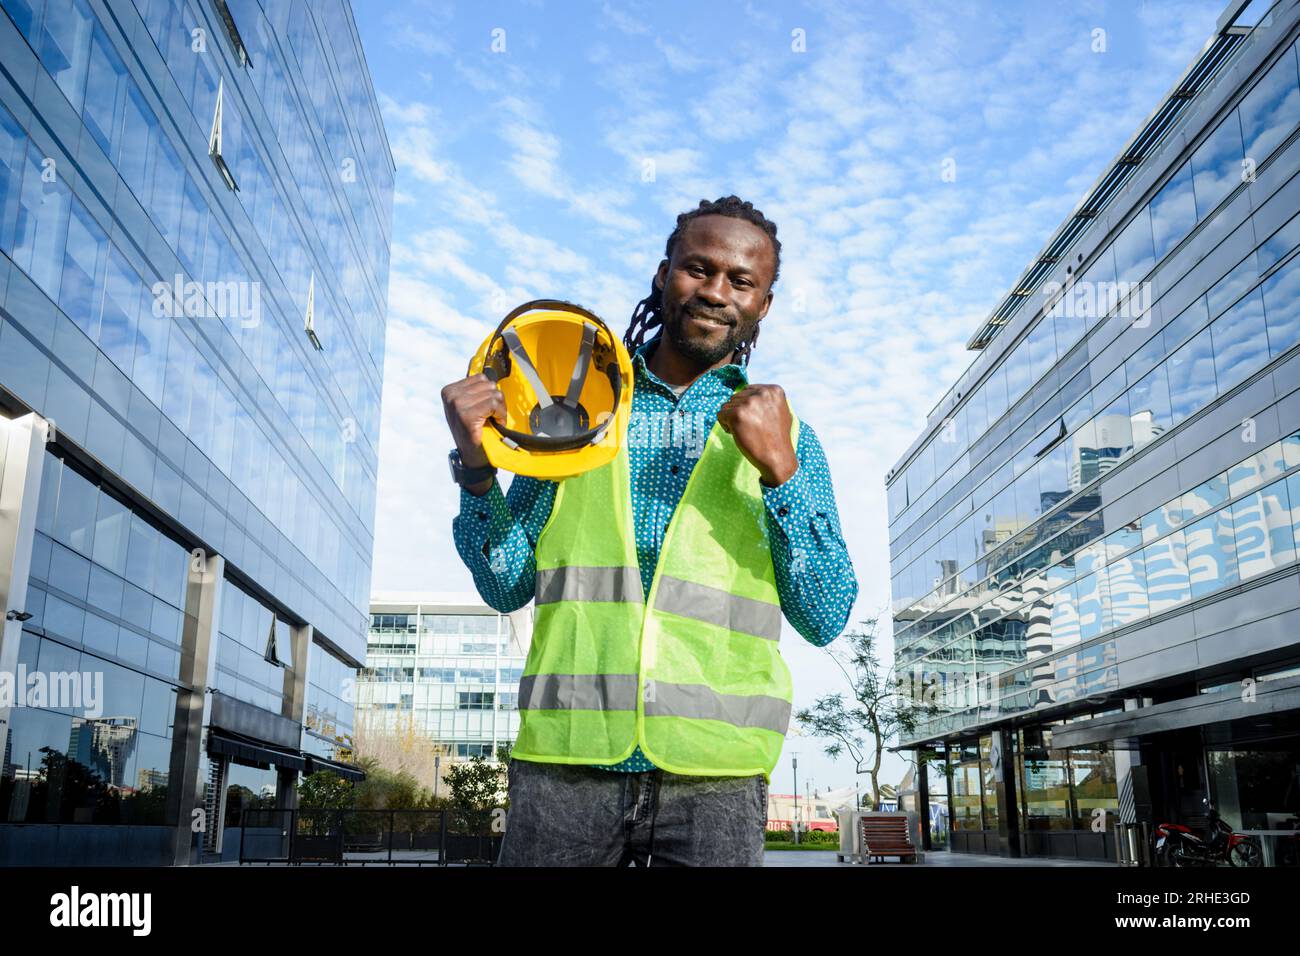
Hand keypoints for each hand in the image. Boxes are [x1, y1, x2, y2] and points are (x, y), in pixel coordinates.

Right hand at [441, 373, 505, 493]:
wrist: (472, 457)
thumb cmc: (474, 431)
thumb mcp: (469, 406)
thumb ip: (474, 389)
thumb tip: (481, 363)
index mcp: (449, 390)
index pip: (481, 378)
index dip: (489, 394)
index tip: (486, 410)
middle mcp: (451, 395)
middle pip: (489, 384)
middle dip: (496, 401)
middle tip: (492, 416)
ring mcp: (458, 404)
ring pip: (494, 393)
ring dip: (499, 409)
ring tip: (492, 421)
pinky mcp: (467, 415)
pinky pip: (494, 404)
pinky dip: (500, 414)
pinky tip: (495, 424)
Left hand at [715, 384, 796, 486]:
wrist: (777, 457)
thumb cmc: (777, 438)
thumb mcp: (780, 411)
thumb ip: (766, 400)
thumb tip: (747, 391)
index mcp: (773, 390)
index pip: (747, 391)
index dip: (747, 407)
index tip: (756, 420)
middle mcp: (762, 393)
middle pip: (736, 397)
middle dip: (739, 412)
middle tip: (750, 428)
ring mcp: (749, 403)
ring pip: (727, 405)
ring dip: (731, 419)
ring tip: (745, 431)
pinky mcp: (737, 414)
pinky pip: (720, 414)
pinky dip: (725, 425)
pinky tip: (736, 434)